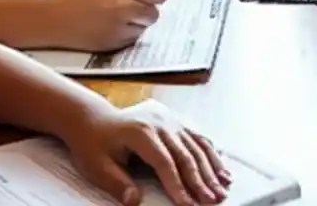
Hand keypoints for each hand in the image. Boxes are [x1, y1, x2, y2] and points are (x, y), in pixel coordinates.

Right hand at [46, 0, 167, 51]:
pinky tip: (111, 27)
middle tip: (136, 7)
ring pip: (143, 28)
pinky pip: (132, 39)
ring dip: (138, 23)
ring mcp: (116, 29)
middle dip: (149, 10)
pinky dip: (128, 34)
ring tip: (118, 17)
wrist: (53, 20)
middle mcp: (119, 8)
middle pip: (153, 13)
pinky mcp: (111, 46)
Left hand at [62, 103, 230, 205]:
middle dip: (202, 180)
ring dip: (212, 168)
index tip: (188, 205)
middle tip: (213, 200)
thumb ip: (118, 184)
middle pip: (186, 155)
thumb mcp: (97, 167)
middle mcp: (160, 123)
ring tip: (224, 188)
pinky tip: (221, 167)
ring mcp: (170, 120)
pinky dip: (211, 153)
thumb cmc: (93, 143)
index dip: (178, 185)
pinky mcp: (174, 121)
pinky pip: (197, 137)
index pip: (165, 163)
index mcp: (141, 133)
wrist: (92, 119)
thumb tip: (134, 201)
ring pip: (197, 145)